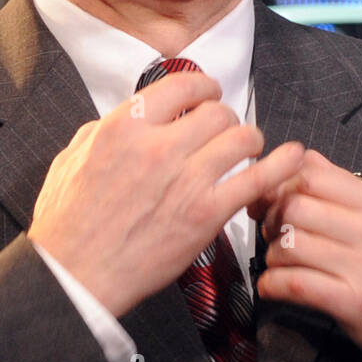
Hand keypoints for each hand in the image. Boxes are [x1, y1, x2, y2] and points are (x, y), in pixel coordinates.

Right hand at [28, 71, 304, 317]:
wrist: (74, 276)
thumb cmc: (66, 222)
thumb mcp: (72, 158)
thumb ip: (103, 130)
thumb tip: (127, 119)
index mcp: (125, 126)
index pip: (182, 85)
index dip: (203, 86)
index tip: (208, 94)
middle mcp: (159, 146)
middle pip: (217, 111)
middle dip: (224, 117)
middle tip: (224, 129)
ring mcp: (187, 180)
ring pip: (241, 137)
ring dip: (248, 140)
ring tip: (246, 148)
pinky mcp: (207, 215)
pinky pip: (257, 180)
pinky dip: (281, 166)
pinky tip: (294, 157)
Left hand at [249, 149, 361, 361]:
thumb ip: (347, 189)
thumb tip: (303, 158)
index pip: (312, 174)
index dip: (281, 184)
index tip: (272, 199)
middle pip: (295, 206)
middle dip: (271, 219)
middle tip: (270, 233)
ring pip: (291, 243)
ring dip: (272, 254)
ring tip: (277, 263)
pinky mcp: (355, 303)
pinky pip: (295, 283)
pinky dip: (272, 284)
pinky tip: (271, 286)